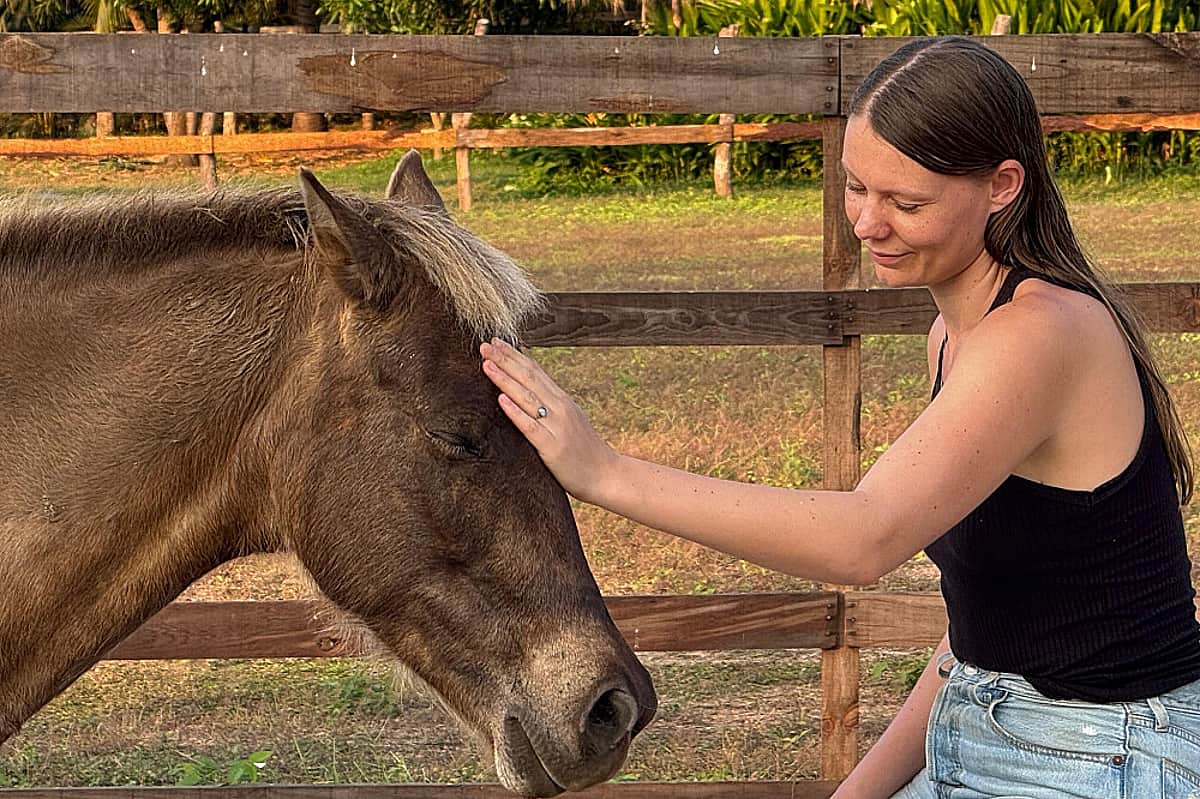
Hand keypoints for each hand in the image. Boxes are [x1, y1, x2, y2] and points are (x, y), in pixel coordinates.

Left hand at [480, 338, 619, 503]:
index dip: (514, 355)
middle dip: (505, 360)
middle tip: (484, 345)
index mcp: (563, 400)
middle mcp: (560, 408)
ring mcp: (557, 427)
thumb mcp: (569, 420)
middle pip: (529, 378)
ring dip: (505, 379)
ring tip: (486, 364)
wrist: (607, 475)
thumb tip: (528, 391)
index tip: (495, 341)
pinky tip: (501, 400)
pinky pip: (530, 427)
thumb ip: (551, 405)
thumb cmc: (584, 451)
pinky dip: (515, 412)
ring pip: (527, 397)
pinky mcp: (553, 447)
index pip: (535, 371)